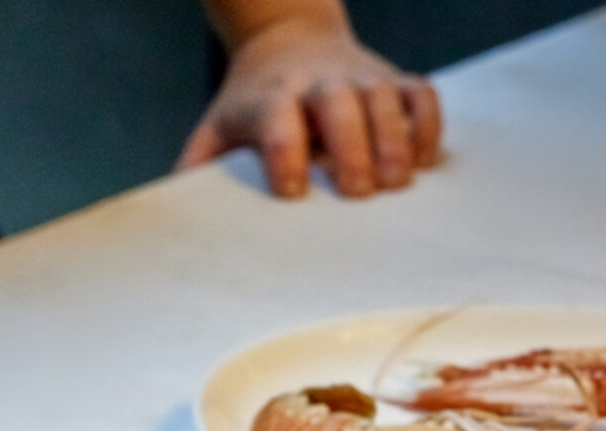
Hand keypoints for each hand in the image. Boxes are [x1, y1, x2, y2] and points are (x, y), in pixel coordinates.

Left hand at [179, 16, 441, 198]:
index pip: (276, 118)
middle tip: (358, 192)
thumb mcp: (218, 127)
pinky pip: (420, 94)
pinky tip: (424, 159)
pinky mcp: (392, 78)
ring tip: (397, 182)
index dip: (284, 151)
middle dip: (351, 147)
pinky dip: (428, 123)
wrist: (287, 38)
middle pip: (338, 105)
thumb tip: (177, 217)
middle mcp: (318, 81)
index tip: (291, 190)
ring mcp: (360, 77)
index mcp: (271, 96)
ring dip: (394, 140)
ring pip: (384, 99)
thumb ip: (198, 168)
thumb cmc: (252, 101)